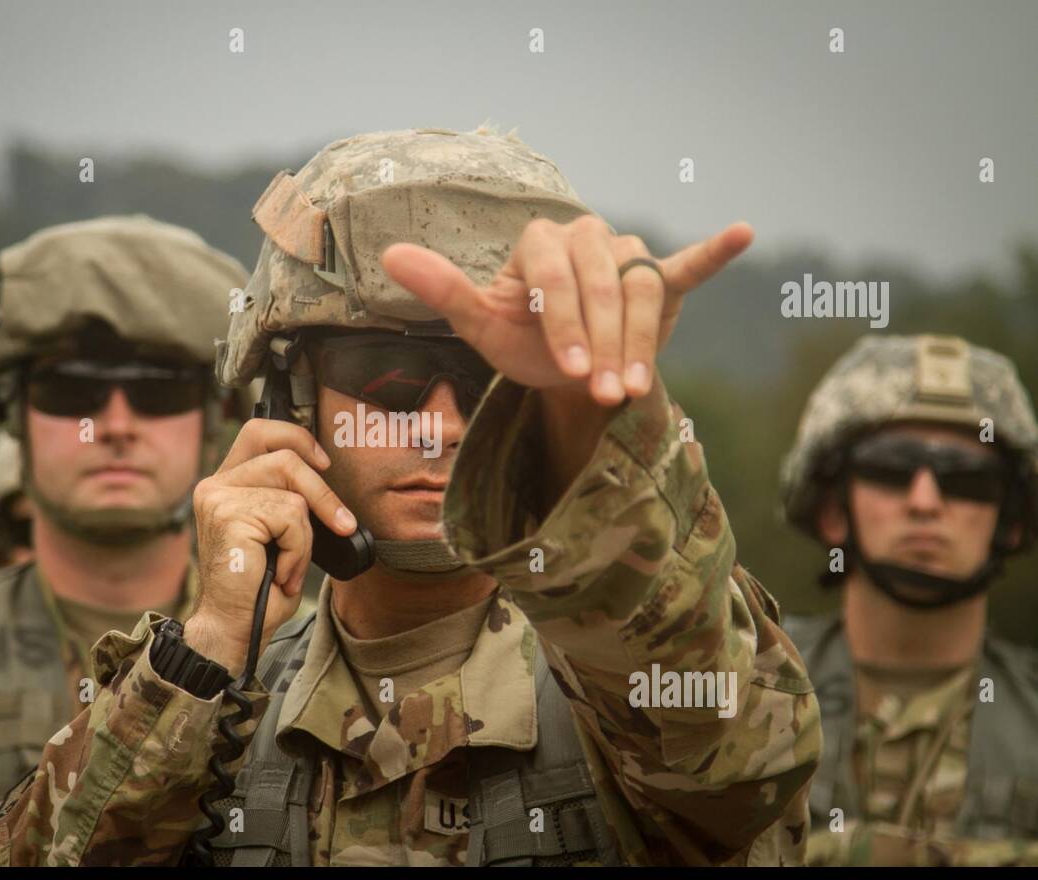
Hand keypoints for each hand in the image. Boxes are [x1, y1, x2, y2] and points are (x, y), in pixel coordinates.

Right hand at [183, 418, 355, 674]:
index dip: (297, 438)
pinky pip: (290, 517)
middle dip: (322, 491)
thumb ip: (290, 498)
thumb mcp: (280, 532)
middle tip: (341, 523)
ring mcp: (219, 497)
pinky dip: (298, 550)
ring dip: (306, 535)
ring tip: (291, 563)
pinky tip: (280, 572)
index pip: (260, 432)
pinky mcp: (228, 514)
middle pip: (284, 454)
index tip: (325, 463)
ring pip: (293, 493)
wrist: (235, 627)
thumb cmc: (259, 586)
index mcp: (226, 483)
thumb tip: (327, 474)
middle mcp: (216, 484)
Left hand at [381, 217, 753, 404]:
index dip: (565, 325)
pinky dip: (714, 252)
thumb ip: (443, 289)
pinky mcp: (662, 277)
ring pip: (643, 291)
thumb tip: (390, 252)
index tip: (570, 374)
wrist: (563, 369)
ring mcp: (627, 253)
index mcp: (540, 243)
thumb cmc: (522, 345)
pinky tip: (743, 233)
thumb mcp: (481, 325)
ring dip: (642, 341)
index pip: (555, 278)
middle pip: (603, 286)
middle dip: (603, 344)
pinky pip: (688, 265)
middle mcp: (586, 237)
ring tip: (637, 388)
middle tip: (605, 393)